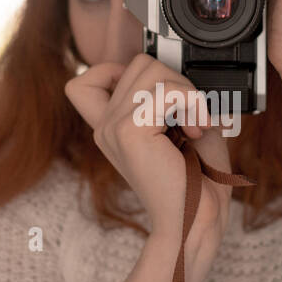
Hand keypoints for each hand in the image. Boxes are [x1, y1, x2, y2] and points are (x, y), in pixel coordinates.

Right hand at [65, 54, 235, 268]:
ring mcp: (112, 128)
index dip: (118, 70)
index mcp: (111, 128)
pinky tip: (196, 131)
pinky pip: (166, 91)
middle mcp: (105, 128)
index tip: (154, 96)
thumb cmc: (198, 179)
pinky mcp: (128, 132)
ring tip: (194, 126)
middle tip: (190, 118)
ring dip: (187, 93)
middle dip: (176, 82)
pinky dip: (192, 104)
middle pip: (138, 64)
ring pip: (152, 70)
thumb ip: (168, 96)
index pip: (83, 81)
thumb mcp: (181, 126)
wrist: (199, 217)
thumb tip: (177, 66)